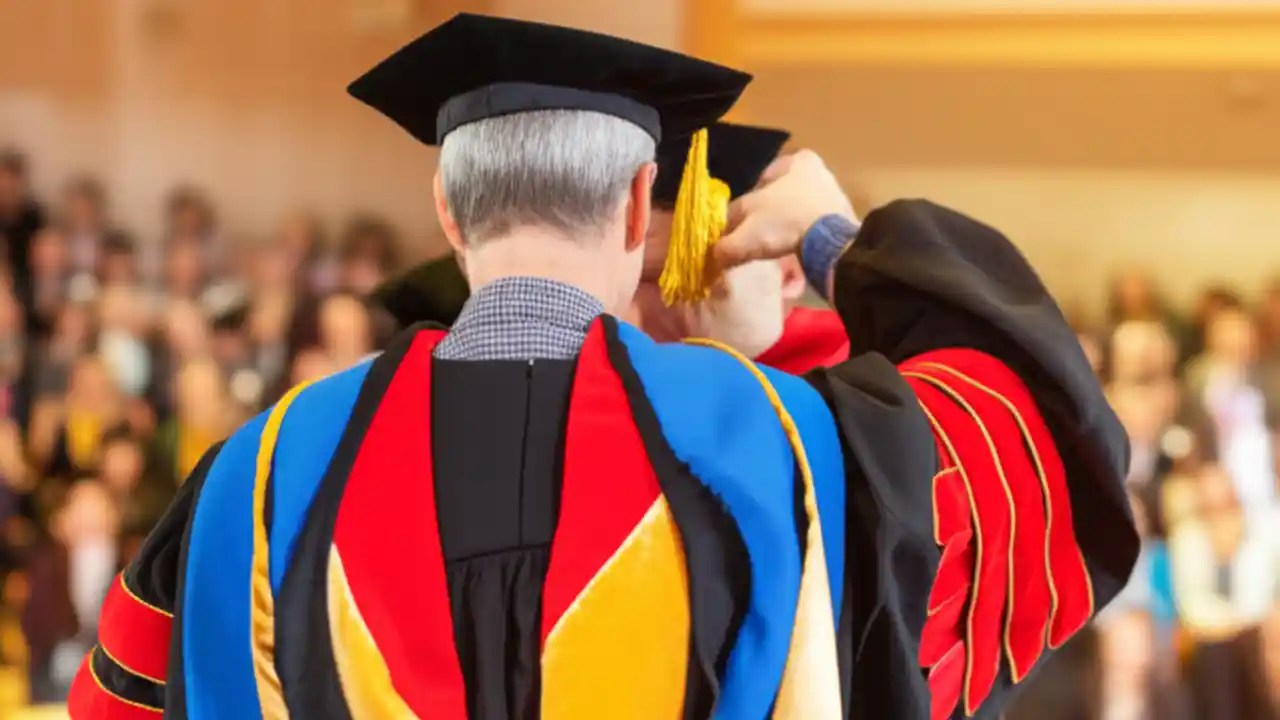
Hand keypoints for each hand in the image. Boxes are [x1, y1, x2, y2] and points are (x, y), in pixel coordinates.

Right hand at [712, 150, 855, 272]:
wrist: (832, 242)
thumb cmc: (785, 223)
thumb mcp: (746, 235)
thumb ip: (725, 246)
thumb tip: (714, 257)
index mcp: (794, 160)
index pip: (756, 186)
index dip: (742, 211)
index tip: (736, 231)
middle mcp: (816, 169)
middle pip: (778, 197)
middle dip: (766, 218)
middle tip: (757, 240)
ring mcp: (833, 191)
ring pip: (796, 211)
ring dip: (785, 228)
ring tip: (776, 248)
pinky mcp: (842, 214)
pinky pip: (813, 225)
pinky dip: (802, 236)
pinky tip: (795, 250)